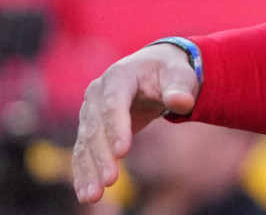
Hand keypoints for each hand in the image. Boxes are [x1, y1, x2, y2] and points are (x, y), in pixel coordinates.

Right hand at [72, 43, 199, 202]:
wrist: (153, 70)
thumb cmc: (169, 72)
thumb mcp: (180, 75)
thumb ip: (180, 88)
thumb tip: (182, 102)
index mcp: (119, 75)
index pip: (114, 103)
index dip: (117, 127)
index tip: (122, 153)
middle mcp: (97, 93)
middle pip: (96, 126)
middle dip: (102, 155)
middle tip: (110, 180)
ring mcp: (90, 111)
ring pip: (85, 143)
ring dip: (88, 170)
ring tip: (93, 195)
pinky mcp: (90, 129)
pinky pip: (83, 152)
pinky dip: (83, 173)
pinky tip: (86, 193)